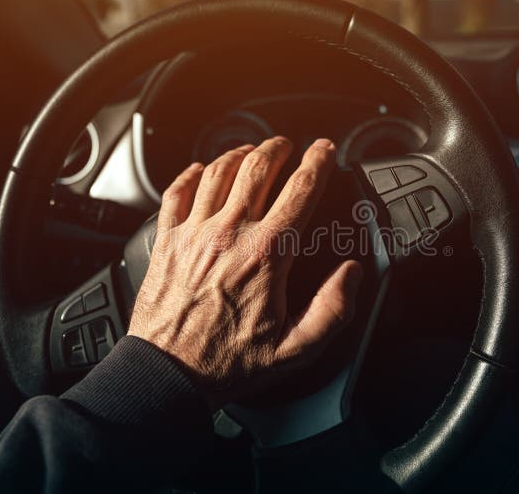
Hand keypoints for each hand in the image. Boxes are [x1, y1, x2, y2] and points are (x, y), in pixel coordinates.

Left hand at [128, 137, 362, 406]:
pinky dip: (192, 173)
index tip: (324, 151)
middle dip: (279, 148)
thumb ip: (332, 310)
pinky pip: (177, 191)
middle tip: (288, 145)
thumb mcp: (294, 349)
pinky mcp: (167, 240)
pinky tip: (201, 171)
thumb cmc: (226, 362)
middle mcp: (229, 234)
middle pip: (258, 167)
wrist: (167, 373)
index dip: (318, 162)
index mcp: (266, 255)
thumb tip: (352, 274)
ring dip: (240, 153)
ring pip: (218, 171)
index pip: (300, 190)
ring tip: (251, 151)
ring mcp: (194, 233)